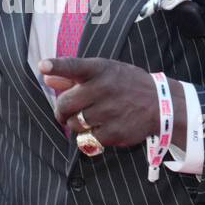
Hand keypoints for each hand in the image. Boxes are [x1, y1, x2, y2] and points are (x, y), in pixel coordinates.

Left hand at [39, 57, 185, 145]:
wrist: (160, 104)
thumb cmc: (126, 85)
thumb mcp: (106, 73)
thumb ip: (74, 76)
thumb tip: (47, 78)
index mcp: (100, 70)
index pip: (74, 66)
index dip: (58, 66)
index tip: (43, 66)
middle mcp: (104, 88)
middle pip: (64, 104)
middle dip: (61, 111)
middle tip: (66, 112)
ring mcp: (109, 111)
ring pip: (74, 124)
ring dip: (76, 124)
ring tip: (89, 119)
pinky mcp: (113, 132)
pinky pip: (88, 139)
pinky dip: (91, 136)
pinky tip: (103, 127)